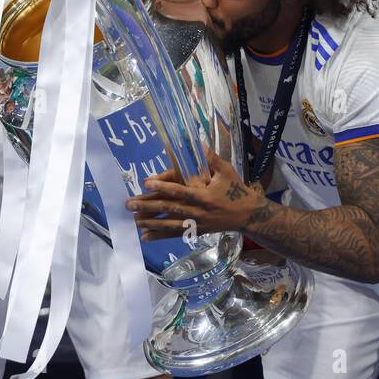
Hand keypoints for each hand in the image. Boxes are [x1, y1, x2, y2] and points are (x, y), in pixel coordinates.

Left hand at [127, 144, 264, 239]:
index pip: (180, 191)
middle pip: (170, 209)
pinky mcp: (196, 231)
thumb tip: (197, 142)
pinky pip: (175, 235)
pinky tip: (145, 236)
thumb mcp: (226, 171)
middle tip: (130, 204)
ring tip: (132, 221)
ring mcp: (196, 224)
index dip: (163, 186)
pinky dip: (160, 236)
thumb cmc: (236, 190)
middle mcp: (198, 212)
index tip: (147, 182)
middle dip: (149, 207)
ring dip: (150, 223)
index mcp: (204, 196)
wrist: (248, 215)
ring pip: (170, 225)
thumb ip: (211, 158)